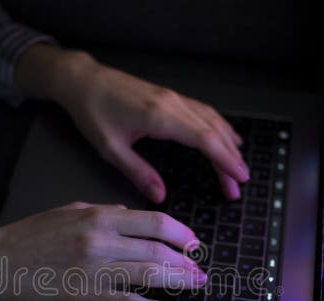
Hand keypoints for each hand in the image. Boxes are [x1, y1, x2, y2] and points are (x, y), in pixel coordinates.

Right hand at [0, 203, 207, 300]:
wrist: (0, 261)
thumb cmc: (31, 235)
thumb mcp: (70, 209)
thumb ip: (106, 211)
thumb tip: (135, 216)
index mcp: (99, 216)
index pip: (154, 222)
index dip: (181, 234)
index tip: (193, 242)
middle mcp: (101, 241)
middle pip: (159, 250)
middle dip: (187, 260)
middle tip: (201, 268)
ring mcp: (96, 271)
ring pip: (151, 275)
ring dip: (180, 282)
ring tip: (196, 286)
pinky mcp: (88, 298)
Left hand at [16, 46, 248, 202]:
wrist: (84, 81)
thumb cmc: (93, 112)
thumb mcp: (110, 149)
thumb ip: (138, 173)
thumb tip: (159, 196)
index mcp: (159, 117)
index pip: (204, 139)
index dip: (225, 160)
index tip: (239, 177)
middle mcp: (172, 103)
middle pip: (213, 132)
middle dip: (230, 159)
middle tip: (239, 185)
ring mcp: (173, 97)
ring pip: (211, 120)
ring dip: (227, 144)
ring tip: (237, 166)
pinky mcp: (170, 96)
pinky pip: (203, 111)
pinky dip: (218, 127)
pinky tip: (225, 137)